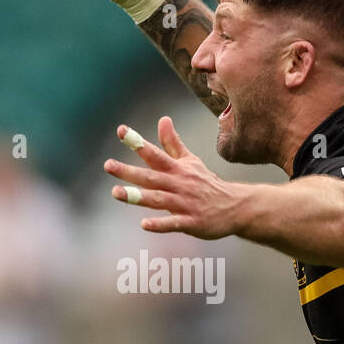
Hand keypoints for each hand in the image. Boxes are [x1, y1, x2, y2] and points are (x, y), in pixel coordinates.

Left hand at [104, 117, 241, 238]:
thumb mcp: (191, 161)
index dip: (138, 142)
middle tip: (107, 165)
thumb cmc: (207, 183)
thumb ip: (173, 143)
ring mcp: (185, 204)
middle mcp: (179, 184)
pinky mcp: (192, 222)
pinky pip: (174, 224)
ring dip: (137, 196)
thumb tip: (163, 119)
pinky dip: (160, 225)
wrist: (236, 206)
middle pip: (151, 176)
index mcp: (177, 169)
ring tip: (116, 193)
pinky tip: (144, 225)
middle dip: (128, 171)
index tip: (121, 130)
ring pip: (158, 199)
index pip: (155, 153)